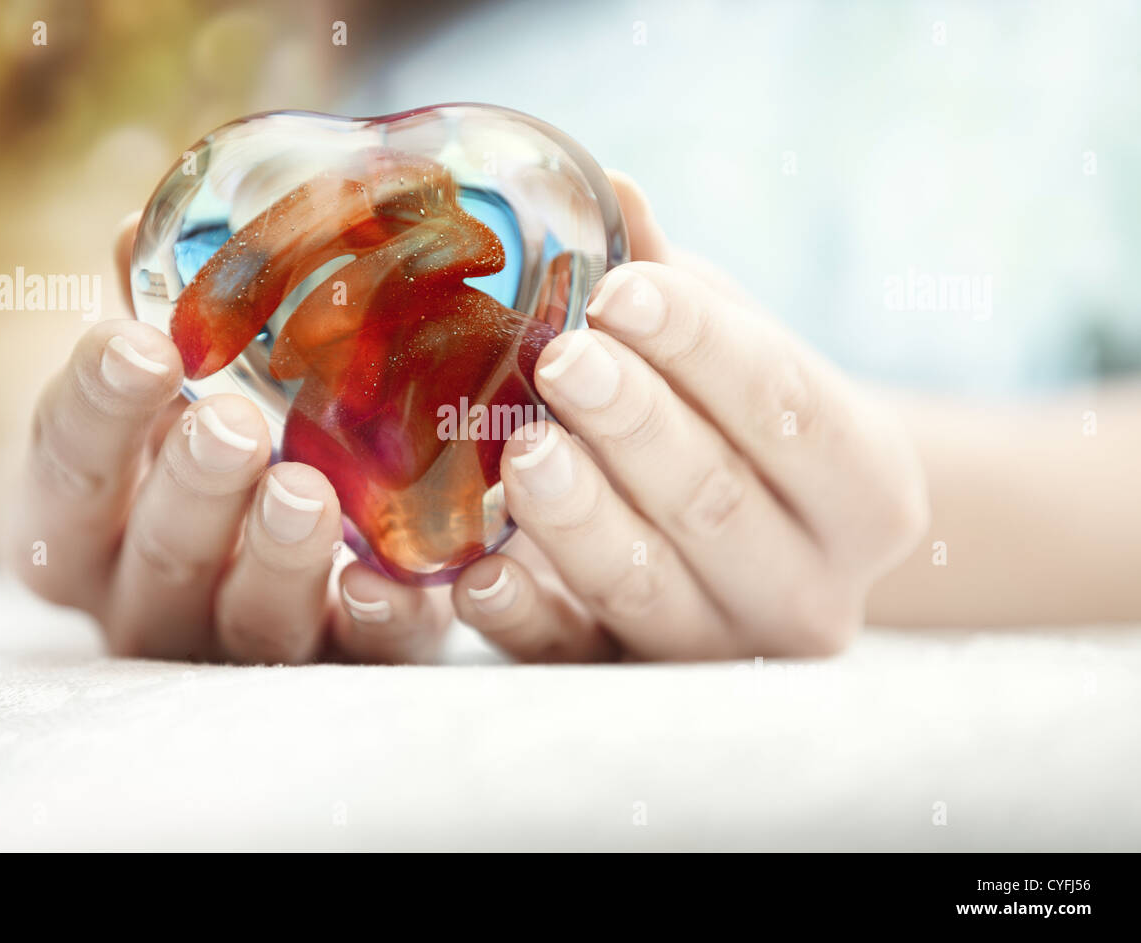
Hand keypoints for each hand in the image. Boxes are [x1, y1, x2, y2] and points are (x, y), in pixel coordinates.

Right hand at [12, 216, 450, 663]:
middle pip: (156, 555)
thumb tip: (138, 228)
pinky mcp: (341, 664)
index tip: (141, 340)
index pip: (67, 465)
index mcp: (90, 521)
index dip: (96, 405)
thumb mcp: (181, 389)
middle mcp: (150, 595)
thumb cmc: (216, 447)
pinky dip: (372, 626)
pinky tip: (388, 588)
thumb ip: (164, 320)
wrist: (300, 558)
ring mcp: (244, 641)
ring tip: (305, 492)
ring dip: (274, 558)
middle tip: (230, 425)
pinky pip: (355, 660)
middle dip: (192, 489)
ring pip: (248, 621)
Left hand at [447, 172, 929, 660]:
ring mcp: (722, 647)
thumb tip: (610, 186)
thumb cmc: (749, 427)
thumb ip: (679, 285)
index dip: (704, 348)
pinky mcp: (635, 681)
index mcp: (868, 490)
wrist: (771, 547)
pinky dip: (524, 617)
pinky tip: (477, 574)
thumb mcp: (740, 353)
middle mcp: (813, 590)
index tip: (621, 290)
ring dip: (580, 515)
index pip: (790, 409)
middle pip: (717, 503)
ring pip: (647, 586)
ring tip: (525, 447)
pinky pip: (575, 658)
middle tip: (563, 359)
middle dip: (635, 424)